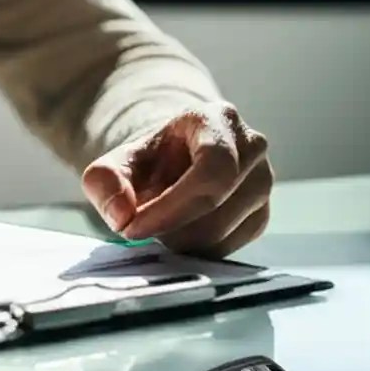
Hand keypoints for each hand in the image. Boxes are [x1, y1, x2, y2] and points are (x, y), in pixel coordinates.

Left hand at [82, 102, 272, 257]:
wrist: (174, 162)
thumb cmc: (149, 161)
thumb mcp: (116, 162)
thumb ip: (106, 181)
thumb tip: (121, 215)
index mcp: (217, 119)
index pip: (211, 169)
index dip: (172, 207)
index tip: (133, 227)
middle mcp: (251, 146)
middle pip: (218, 204)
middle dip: (170, 226)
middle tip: (139, 228)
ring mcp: (263, 181)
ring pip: (224, 231)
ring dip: (181, 241)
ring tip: (158, 225)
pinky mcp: (262, 214)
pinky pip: (230, 247)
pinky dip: (197, 251)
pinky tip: (179, 234)